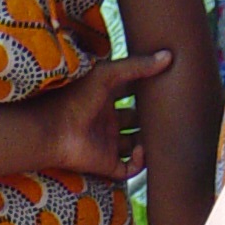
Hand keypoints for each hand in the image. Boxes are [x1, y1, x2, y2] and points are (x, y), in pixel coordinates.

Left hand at [40, 49, 171, 180]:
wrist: (52, 130)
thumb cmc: (74, 97)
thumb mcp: (107, 74)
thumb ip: (136, 66)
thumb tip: (168, 56)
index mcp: (105, 98)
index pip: (132, 92)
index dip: (147, 89)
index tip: (167, 84)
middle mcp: (107, 121)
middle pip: (136, 119)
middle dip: (152, 117)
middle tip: (172, 111)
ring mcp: (107, 143)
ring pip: (136, 145)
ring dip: (150, 141)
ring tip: (165, 133)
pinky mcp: (106, 164)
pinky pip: (130, 168)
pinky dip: (140, 161)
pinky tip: (141, 148)